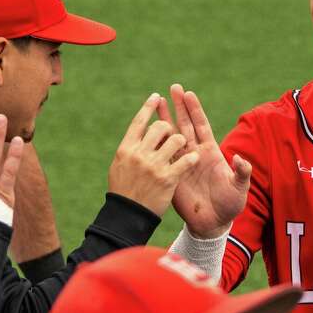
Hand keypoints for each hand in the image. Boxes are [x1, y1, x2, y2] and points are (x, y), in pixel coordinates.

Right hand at [108, 93, 200, 214]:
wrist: (127, 216)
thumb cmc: (123, 190)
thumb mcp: (119, 166)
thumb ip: (131, 148)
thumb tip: (139, 131)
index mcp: (126, 149)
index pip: (139, 122)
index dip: (148, 107)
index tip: (157, 97)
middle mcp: (139, 154)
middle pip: (160, 127)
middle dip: (168, 128)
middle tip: (169, 136)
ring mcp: (154, 166)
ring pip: (176, 139)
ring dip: (181, 142)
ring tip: (180, 149)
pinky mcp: (167, 178)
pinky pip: (185, 160)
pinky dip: (191, 158)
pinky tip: (193, 159)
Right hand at [159, 83, 250, 238]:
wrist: (214, 223)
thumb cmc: (231, 204)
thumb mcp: (240, 188)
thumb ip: (242, 173)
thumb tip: (239, 159)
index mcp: (211, 152)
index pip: (201, 125)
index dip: (195, 110)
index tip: (188, 93)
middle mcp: (196, 153)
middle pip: (185, 125)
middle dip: (179, 106)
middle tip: (172, 87)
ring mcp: (182, 163)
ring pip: (171, 136)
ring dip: (164, 119)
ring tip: (157, 102)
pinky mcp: (172, 174)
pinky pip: (163, 156)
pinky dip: (156, 143)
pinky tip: (147, 130)